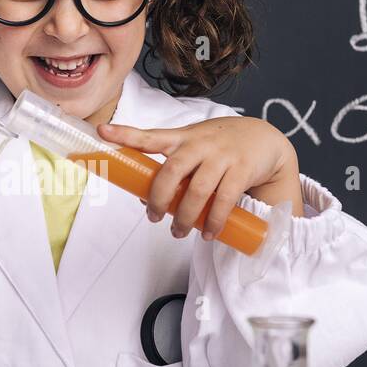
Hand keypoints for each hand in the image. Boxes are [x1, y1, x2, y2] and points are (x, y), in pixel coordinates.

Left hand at [97, 115, 302, 239]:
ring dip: (185, 217)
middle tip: (154, 217)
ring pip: (196, 191)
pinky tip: (208, 233)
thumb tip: (147, 200)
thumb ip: (172, 169)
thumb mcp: (194, 147)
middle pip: (170, 172)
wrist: (263, 140)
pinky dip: (213, 221)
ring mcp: (221, 156)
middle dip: (158, 199)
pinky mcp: (241, 169)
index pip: (149, 136)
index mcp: (181, 138)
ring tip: (179, 232)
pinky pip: (223, 200)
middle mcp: (199, 144)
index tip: (102, 133)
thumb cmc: (220, 147)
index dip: (124, 135)